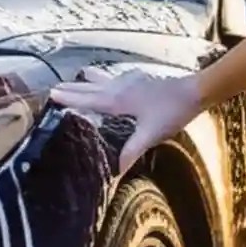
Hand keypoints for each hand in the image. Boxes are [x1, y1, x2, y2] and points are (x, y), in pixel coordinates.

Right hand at [50, 67, 203, 174]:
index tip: (52, 94)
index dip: (70, 98)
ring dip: (89, 80)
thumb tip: (116, 169)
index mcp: (118, 100)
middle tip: (55, 87)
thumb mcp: (151, 135)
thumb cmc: (171, 112)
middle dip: (74, 88)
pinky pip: (114, 78)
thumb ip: (132, 150)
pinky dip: (104, 78)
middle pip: (91, 87)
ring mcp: (129, 81)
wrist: (193, 91)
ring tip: (78, 77)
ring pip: (102, 79)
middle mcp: (119, 87)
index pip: (89, 100)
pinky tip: (109, 79)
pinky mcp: (139, 79)